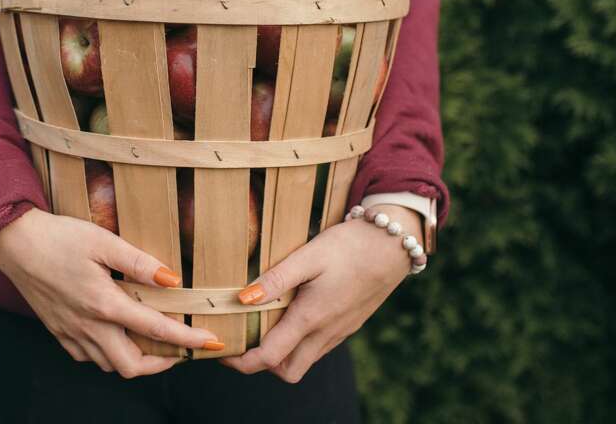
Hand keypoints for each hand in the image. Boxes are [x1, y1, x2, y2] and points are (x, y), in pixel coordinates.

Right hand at [0, 207, 223, 377]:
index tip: (211, 344)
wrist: (13, 242)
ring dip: (136, 360)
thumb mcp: (102, 240)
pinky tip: (116, 336)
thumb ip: (138, 261)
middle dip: (163, 364)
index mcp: (102, 303)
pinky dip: (108, 355)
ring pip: (109, 365)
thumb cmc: (58, 236)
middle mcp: (87, 326)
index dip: (188, 340)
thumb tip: (173, 279)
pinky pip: (88, 357)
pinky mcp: (58, 332)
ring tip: (153, 342)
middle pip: (131, 366)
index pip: (155, 330)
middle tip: (183, 349)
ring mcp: (70, 332)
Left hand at [220, 204, 421, 382]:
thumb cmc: (349, 246)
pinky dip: (298, 343)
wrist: (393, 245)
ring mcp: (339, 332)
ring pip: (304, 361)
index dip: (240, 361)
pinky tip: (289, 316)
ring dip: (280, 354)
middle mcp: (326, 333)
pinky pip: (318, 348)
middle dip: (260, 365)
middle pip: (287, 370)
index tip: (222, 349)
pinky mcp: (348, 326)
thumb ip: (276, 279)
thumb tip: (243, 298)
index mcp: (311, 318)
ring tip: (260, 325)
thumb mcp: (309, 256)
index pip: (269, 358)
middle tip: (241, 339)